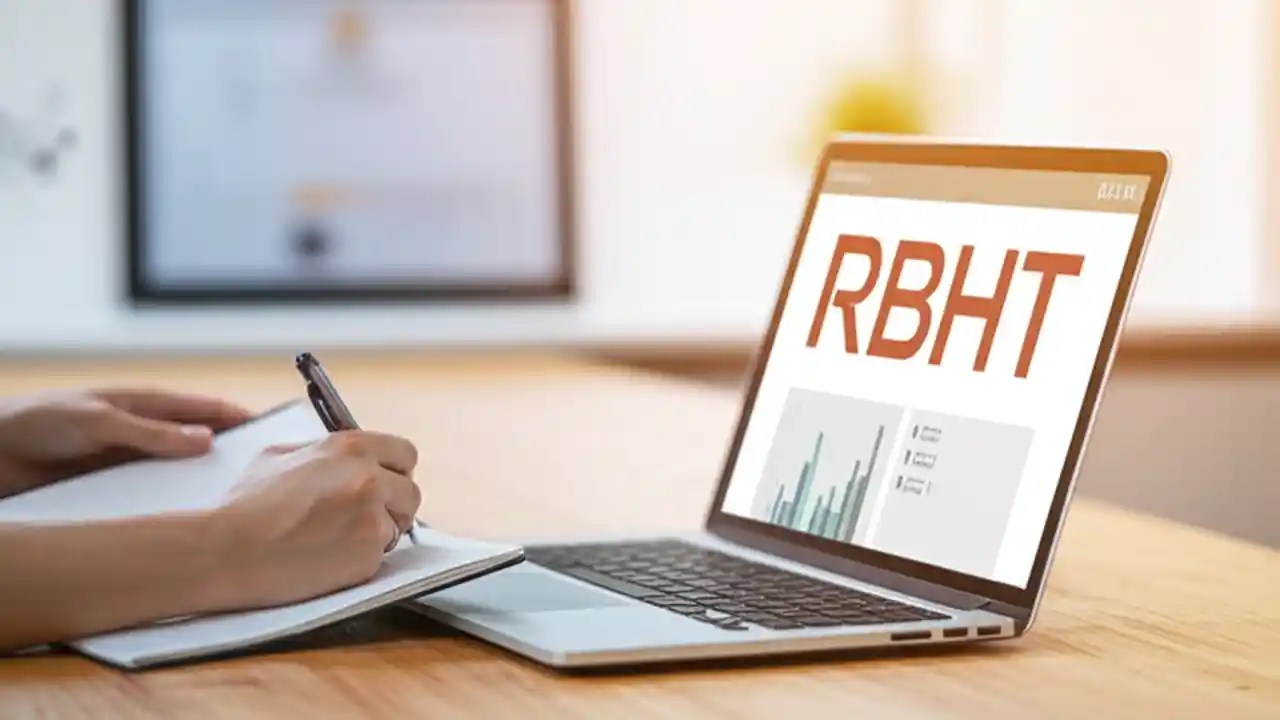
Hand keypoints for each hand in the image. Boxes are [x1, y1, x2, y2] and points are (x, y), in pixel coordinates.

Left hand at [0, 388, 252, 496]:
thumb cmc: (39, 423)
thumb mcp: (99, 421)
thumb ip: (152, 432)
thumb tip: (207, 438)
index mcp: (145, 405)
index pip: (206, 410)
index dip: (240, 419)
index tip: (275, 432)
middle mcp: (142, 435)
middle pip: (197, 446)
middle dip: (229, 459)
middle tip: (264, 480)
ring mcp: (129, 464)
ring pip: (178, 478)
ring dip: (199, 490)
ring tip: (232, 510)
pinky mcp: (112, 492)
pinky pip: (150, 502)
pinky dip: (170, 511)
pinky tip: (184, 528)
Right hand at [208, 431, 421, 608]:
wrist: (229, 551)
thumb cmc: (246, 505)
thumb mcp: (280, 456)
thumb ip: (323, 453)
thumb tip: (342, 458)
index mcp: (350, 447)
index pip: (404, 453)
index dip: (395, 470)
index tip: (386, 481)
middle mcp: (369, 478)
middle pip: (411, 491)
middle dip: (393, 504)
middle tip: (367, 516)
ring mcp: (372, 517)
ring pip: (400, 525)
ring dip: (381, 532)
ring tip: (340, 538)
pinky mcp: (369, 554)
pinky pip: (382, 555)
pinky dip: (362, 559)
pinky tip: (328, 557)